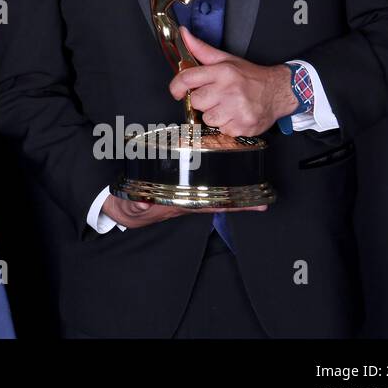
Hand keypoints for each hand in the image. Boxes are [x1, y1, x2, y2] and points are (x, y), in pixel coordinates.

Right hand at [101, 193, 266, 229]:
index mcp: (180, 204)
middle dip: (241, 199)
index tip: (255, 205)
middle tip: (263, 196)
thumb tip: (145, 201)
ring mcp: (185, 195)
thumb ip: (137, 203)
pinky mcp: (180, 189)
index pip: (211, 203)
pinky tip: (225, 178)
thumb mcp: (131, 205)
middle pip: (219, 199)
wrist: (123, 210)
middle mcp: (187, 201)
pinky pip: (203, 186)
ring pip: (214, 193)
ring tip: (252, 186)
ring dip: (232, 191)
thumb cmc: (131, 207)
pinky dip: (217, 183)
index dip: (233, 203)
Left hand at [169, 26, 295, 136]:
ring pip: (207, 118)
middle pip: (196, 101)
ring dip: (215, 115)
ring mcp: (238, 110)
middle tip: (216, 96)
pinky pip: (221, 130)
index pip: (187, 79)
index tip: (177, 91)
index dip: (176, 86)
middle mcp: (230, 90)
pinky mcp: (243, 126)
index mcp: (223, 72)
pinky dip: (227, 125)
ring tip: (227, 106)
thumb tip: (183, 34)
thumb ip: (201, 49)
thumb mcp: (226, 59)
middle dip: (203, 100)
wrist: (278, 91)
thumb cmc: (250, 76)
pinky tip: (236, 115)